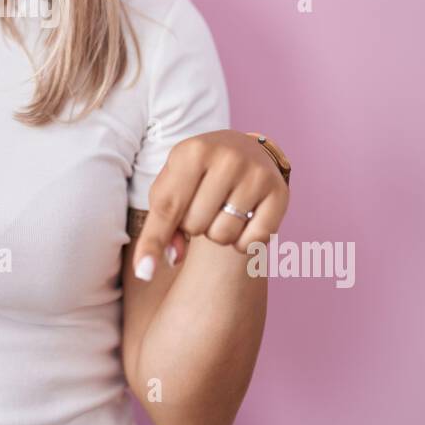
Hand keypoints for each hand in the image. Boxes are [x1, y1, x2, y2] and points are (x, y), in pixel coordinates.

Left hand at [135, 129, 289, 277]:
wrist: (240, 150)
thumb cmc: (195, 175)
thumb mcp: (171, 186)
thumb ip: (163, 223)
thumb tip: (173, 259)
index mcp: (192, 151)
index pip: (168, 209)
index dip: (153, 243)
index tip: (143, 273)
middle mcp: (227, 158)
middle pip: (195, 226)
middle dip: (193, 225)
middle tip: (203, 204)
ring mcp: (256, 174)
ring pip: (223, 236)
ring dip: (217, 234)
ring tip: (222, 209)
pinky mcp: (280, 193)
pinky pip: (252, 242)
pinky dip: (242, 242)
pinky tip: (244, 220)